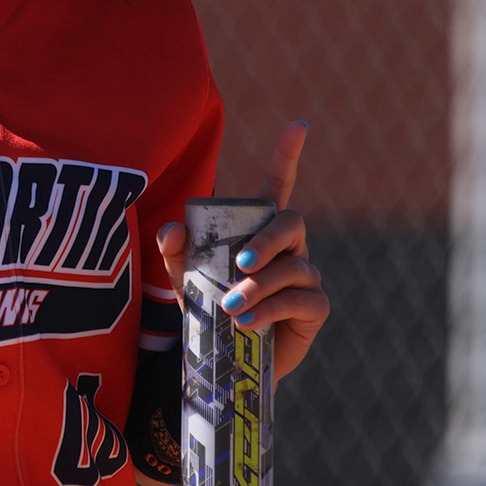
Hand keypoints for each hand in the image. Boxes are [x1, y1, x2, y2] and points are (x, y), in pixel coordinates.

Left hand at [157, 121, 329, 379]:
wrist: (222, 361)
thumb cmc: (207, 309)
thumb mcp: (183, 280)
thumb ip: (175, 253)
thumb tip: (171, 230)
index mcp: (256, 230)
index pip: (277, 186)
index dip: (287, 156)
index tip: (298, 125)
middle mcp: (287, 248)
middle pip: (293, 222)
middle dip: (268, 239)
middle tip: (240, 263)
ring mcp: (305, 277)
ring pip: (294, 267)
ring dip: (259, 286)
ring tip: (230, 306)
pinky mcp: (314, 309)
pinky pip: (302, 300)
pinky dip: (270, 310)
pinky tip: (246, 323)